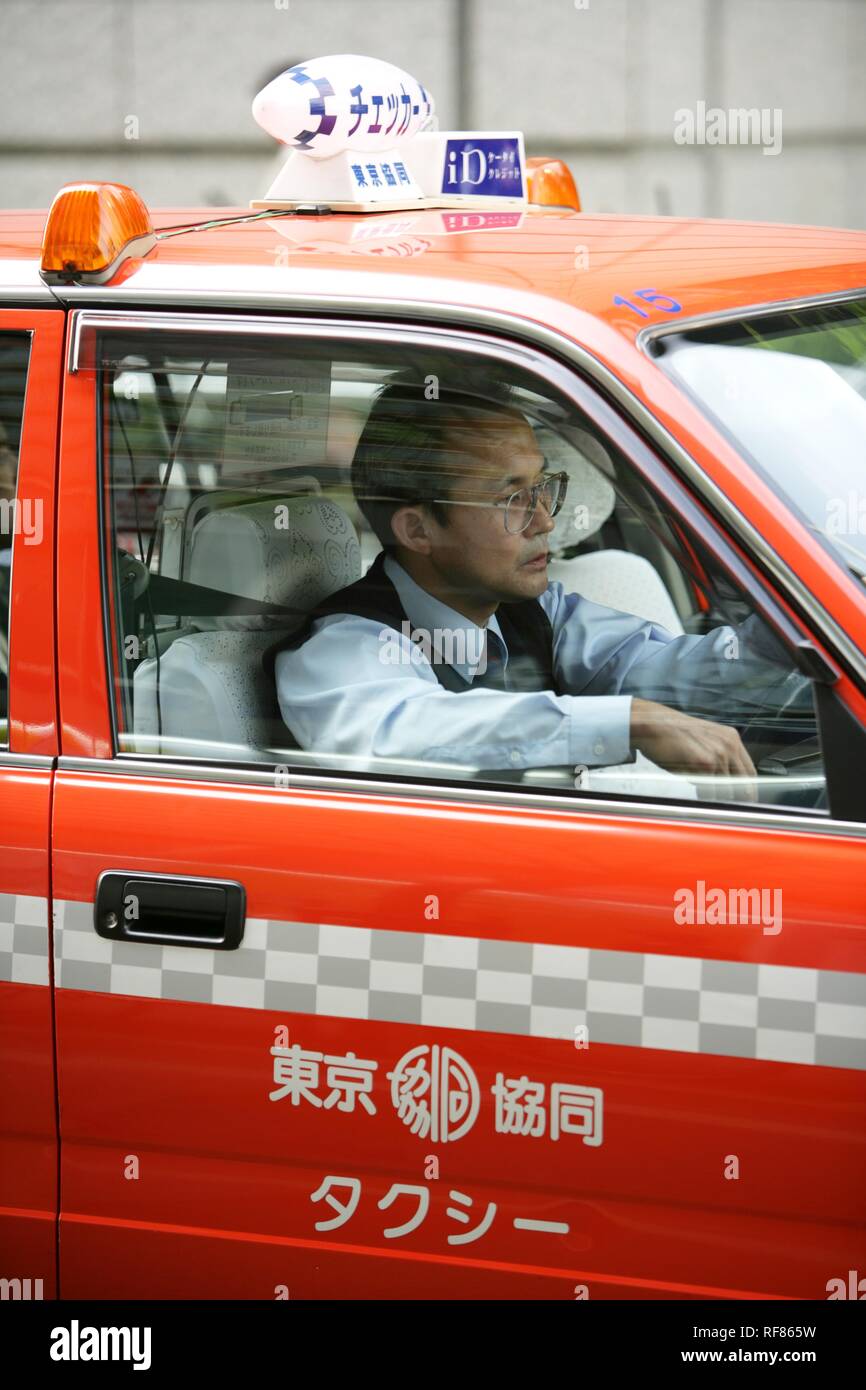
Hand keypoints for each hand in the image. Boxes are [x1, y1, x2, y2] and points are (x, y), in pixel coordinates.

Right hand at [630, 697, 757, 797]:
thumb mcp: (703, 741)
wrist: (652, 724)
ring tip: (705, 798)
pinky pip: (710, 792)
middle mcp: (729, 745)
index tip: (744, 803)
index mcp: (731, 739)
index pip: (750, 773)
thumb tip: (726, 783)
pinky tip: (696, 792)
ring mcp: (718, 754)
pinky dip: (704, 797)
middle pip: (744, 785)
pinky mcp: (704, 763)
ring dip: (716, 799)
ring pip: (726, 791)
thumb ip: (719, 757)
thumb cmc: (672, 735)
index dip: (748, 791)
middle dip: (736, 800)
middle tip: (725, 809)